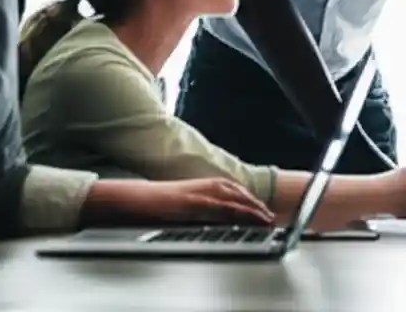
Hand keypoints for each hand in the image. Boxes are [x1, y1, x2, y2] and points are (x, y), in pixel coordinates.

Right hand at [93, 178, 274, 225]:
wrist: (134, 199)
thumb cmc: (158, 203)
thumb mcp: (186, 204)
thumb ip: (204, 208)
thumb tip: (221, 219)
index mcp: (205, 185)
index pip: (235, 191)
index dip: (252, 201)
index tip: (265, 211)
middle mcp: (205, 185)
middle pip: (238, 193)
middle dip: (256, 205)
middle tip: (271, 217)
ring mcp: (198, 192)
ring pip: (232, 198)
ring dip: (251, 207)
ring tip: (264, 218)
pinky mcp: (190, 201)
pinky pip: (217, 205)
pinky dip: (233, 210)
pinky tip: (243, 216)